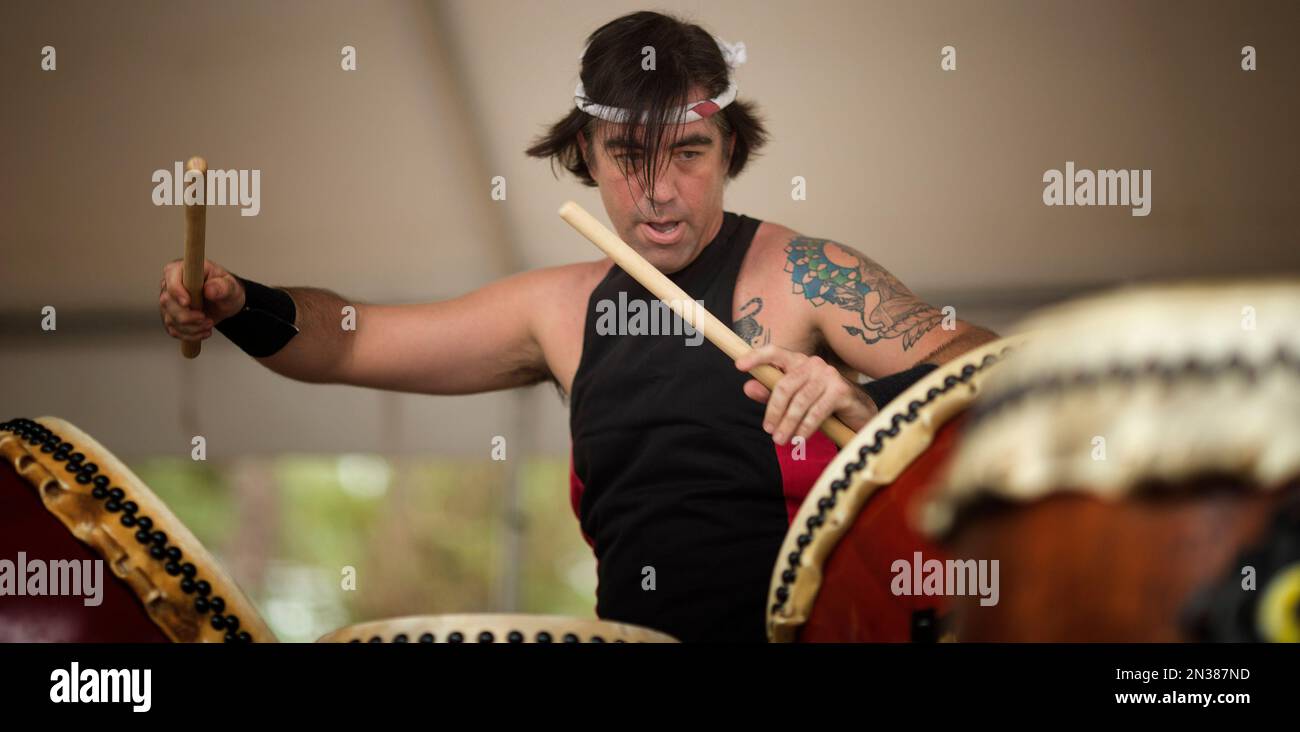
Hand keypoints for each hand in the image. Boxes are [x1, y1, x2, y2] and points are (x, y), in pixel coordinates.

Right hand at [158, 259, 245, 342]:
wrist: (226, 303)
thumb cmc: (225, 289)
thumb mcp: (230, 286)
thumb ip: (222, 286)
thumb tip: (209, 290)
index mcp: (181, 270)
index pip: (171, 280)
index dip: (177, 291)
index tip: (188, 303)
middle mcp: (170, 285)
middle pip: (167, 302)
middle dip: (188, 316)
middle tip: (207, 319)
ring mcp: (169, 302)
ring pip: (170, 319)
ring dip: (192, 327)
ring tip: (209, 324)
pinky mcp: (170, 317)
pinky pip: (173, 330)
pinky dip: (190, 335)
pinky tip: (204, 331)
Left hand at [735, 345, 876, 444]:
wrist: (858, 413)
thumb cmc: (821, 404)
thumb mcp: (794, 399)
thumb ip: (771, 393)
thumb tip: (748, 387)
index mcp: (798, 362)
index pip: (775, 352)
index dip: (756, 357)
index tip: (738, 366)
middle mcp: (813, 364)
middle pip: (785, 386)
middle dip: (774, 411)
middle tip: (769, 431)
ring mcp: (829, 375)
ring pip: (800, 401)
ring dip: (788, 424)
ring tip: (781, 440)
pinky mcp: (841, 391)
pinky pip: (816, 411)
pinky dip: (805, 428)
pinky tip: (800, 439)